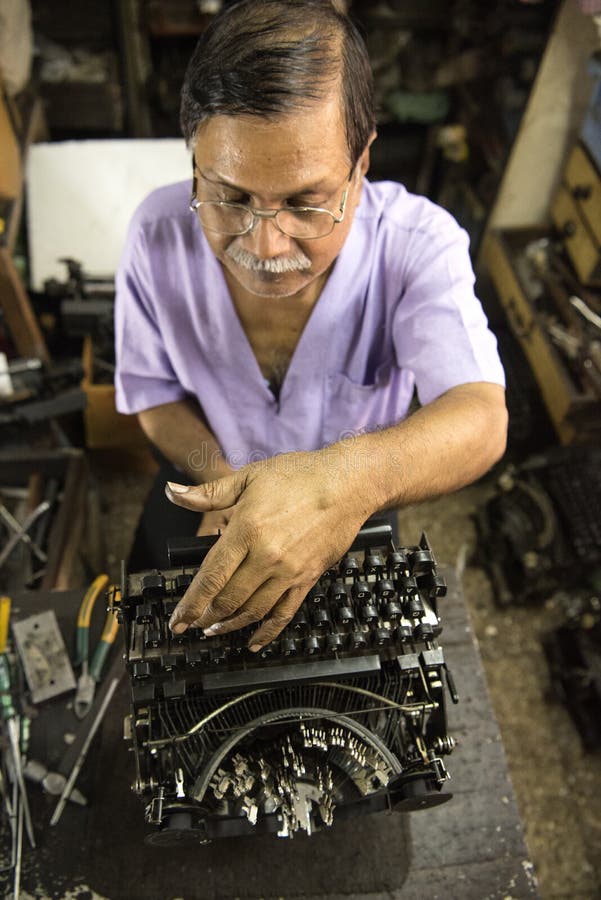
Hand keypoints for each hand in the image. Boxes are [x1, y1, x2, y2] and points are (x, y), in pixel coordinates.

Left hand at [165, 450, 371, 650]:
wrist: (348, 483)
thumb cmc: (299, 475)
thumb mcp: (247, 478)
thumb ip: (206, 493)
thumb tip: (173, 493)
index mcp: (247, 530)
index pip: (211, 577)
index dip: (191, 604)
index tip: (178, 620)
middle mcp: (267, 556)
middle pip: (228, 599)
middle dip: (206, 616)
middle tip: (192, 624)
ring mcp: (289, 571)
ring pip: (253, 611)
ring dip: (230, 625)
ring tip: (214, 630)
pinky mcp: (308, 578)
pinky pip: (284, 613)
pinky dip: (267, 632)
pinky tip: (254, 642)